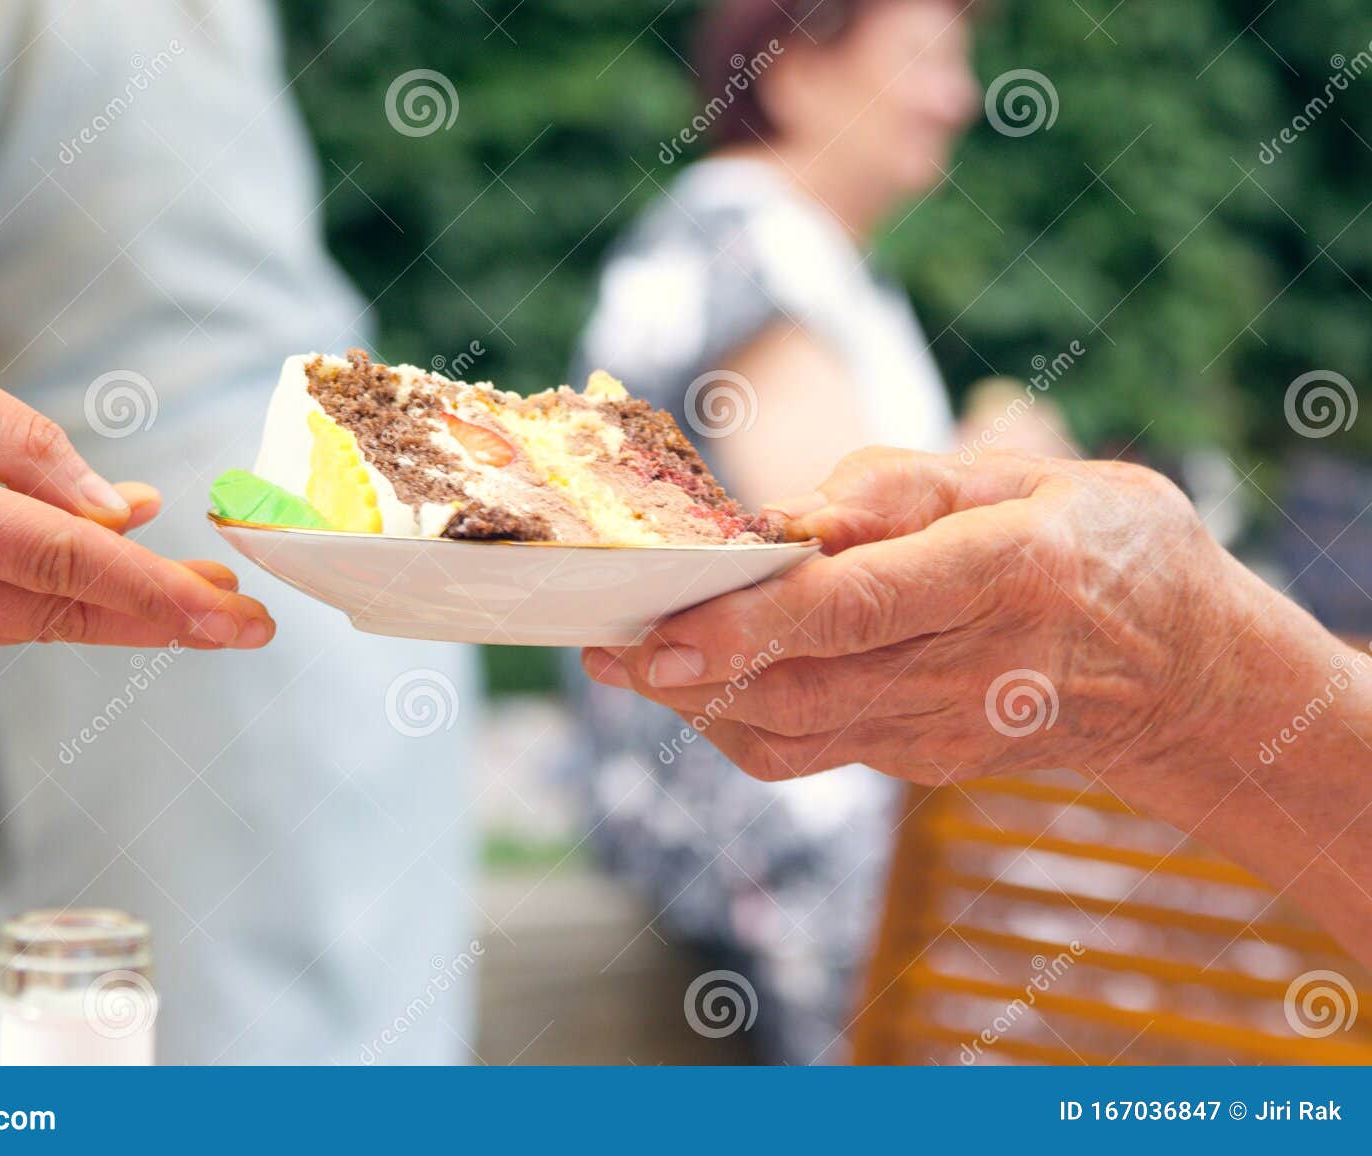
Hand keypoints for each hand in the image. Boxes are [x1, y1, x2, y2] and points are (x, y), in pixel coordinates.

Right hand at [0, 323, 273, 647]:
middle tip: (247, 619)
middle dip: (160, 617)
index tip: (238, 615)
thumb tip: (122, 513)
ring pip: (25, 625)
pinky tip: (110, 579)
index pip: (62, 563)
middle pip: (56, 612)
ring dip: (117, 615)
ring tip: (200, 597)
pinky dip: (54, 603)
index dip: (160, 593)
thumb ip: (25, 446)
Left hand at [582, 447, 1325, 788]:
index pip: (863, 606)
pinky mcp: (925, 762)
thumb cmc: (1101, 545)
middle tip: (602, 648)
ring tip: (622, 663)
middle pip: (806, 684)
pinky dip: (740, 723)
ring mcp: (948, 731)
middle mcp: (976, 667)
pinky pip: (812, 752)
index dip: (756, 623)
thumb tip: (783, 518)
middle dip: (692, 674)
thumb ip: (902, 489)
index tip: (664, 632)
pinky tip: (695, 685)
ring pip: (795, 733)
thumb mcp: (1035, 475)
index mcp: (1012, 572)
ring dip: (696, 704)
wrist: (1181, 676)